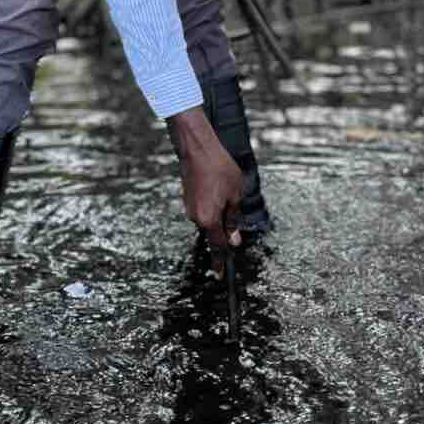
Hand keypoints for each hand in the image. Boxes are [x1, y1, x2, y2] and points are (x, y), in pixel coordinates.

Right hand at [166, 106, 241, 266]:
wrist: (197, 148)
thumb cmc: (220, 169)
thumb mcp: (236, 194)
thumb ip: (234, 219)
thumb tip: (234, 240)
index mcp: (209, 220)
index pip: (218, 246)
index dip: (221, 261)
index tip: (219, 275)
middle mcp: (196, 217)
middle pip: (214, 231)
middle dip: (225, 225)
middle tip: (234, 203)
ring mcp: (190, 208)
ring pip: (209, 218)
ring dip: (219, 211)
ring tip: (226, 186)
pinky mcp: (188, 199)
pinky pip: (203, 208)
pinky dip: (212, 203)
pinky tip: (217, 185)